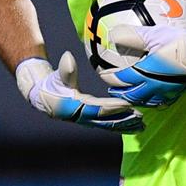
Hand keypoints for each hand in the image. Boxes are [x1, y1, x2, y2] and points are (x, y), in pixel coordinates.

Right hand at [16, 54, 144, 132]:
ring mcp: (86, 120)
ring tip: (142, 125)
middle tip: (140, 117)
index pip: (97, 108)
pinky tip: (135, 127)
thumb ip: (65, 69)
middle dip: (124, 119)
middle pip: (106, 120)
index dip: (113, 107)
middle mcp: (81, 116)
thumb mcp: (57, 75)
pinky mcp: (91, 120)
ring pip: (108, 125)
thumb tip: (68, 58)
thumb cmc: (51, 84)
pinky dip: (121, 127)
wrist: (43, 97)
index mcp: (75, 106)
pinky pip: (108, 125)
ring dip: (126, 126)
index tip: (128, 105)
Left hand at [103, 9, 185, 107]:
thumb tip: (113, 34)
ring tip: (129, 95)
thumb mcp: (153, 34)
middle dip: (119, 93)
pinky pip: (161, 102)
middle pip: (130, 94)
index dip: (110, 78)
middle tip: (112, 89)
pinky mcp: (177, 92)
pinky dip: (152, 101)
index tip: (104, 75)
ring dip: (134, 99)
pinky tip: (152, 98)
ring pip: (144, 101)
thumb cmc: (178, 40)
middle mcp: (153, 86)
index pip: (121, 79)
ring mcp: (165, 92)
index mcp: (144, 73)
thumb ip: (132, 36)